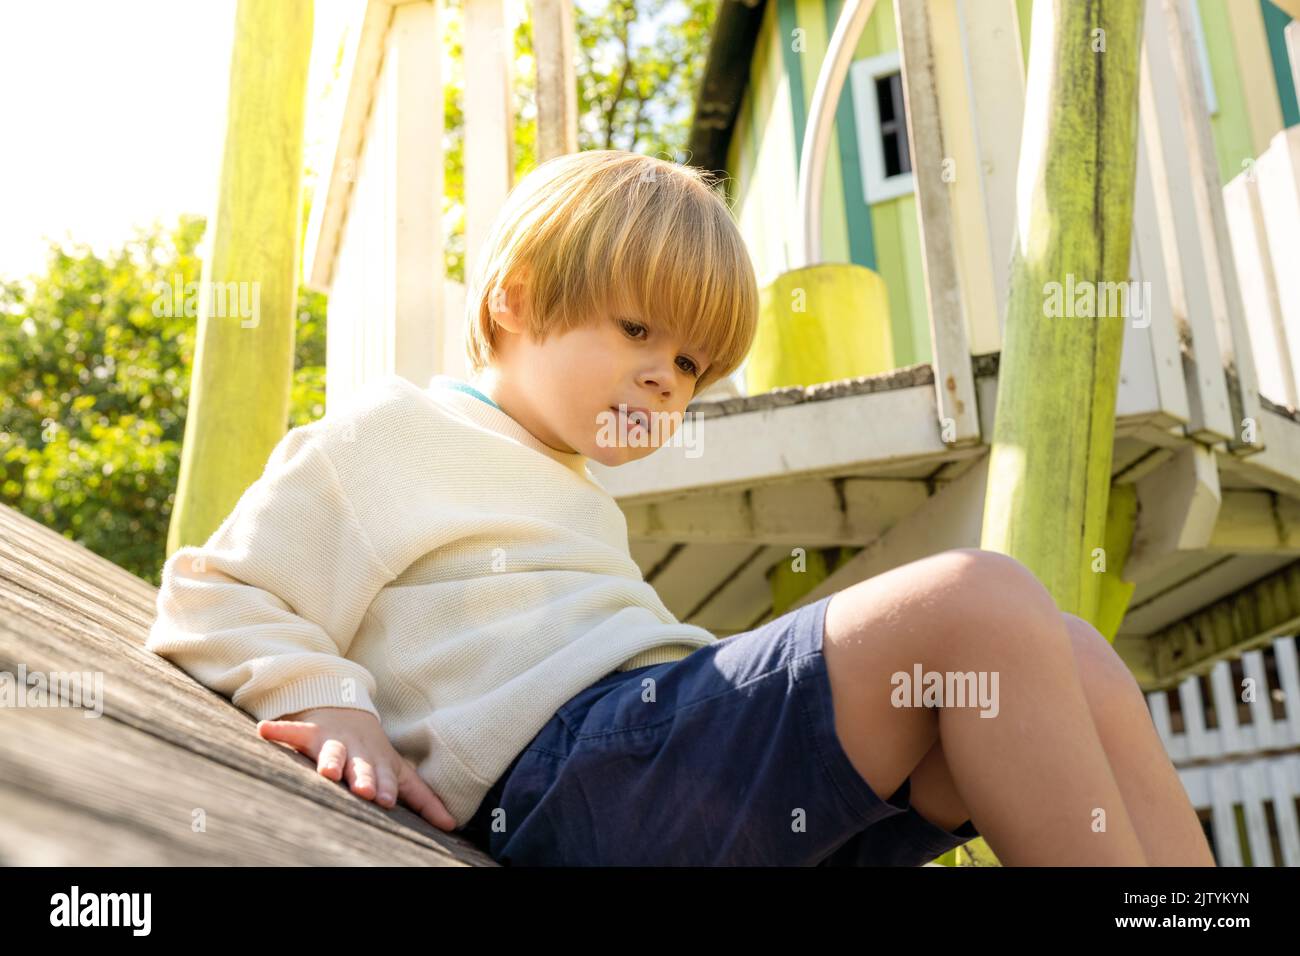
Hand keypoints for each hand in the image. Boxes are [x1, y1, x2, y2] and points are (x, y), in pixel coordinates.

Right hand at [257, 706, 456, 831]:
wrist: (348, 709)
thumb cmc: (375, 753)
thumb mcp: (399, 772)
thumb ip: (423, 799)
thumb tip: (453, 825)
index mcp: (381, 764)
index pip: (385, 778)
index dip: (385, 788)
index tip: (385, 800)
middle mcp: (359, 753)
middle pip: (361, 767)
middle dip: (362, 778)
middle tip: (363, 791)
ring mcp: (335, 741)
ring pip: (332, 752)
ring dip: (330, 760)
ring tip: (325, 770)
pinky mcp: (310, 732)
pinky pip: (294, 730)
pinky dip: (280, 730)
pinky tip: (265, 731)